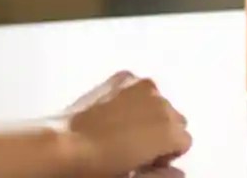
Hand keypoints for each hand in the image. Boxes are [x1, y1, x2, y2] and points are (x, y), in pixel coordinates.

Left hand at [60, 71, 191, 176]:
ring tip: (122, 130)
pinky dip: (132, 98)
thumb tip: (177, 172)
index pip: (184, 141)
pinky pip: (138, 88)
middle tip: (135, 148)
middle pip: (174, 118)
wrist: (63, 145)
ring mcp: (139, 85)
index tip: (147, 162)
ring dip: (148, 113)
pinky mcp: (121, 78)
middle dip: (161, 132)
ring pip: (157, 101)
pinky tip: (113, 114)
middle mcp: (159, 101)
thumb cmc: (98, 167)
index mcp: (169, 129)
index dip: (166, 154)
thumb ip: (162, 175)